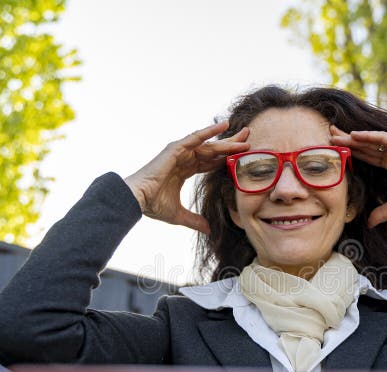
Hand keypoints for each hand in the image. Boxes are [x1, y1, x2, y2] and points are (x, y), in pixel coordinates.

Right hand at [124, 122, 249, 233]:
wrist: (137, 199)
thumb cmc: (152, 205)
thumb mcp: (179, 215)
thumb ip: (195, 221)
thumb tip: (208, 231)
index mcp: (185, 170)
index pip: (210, 163)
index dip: (226, 160)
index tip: (243, 158)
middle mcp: (184, 158)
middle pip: (213, 151)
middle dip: (231, 145)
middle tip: (249, 139)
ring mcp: (180, 152)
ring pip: (209, 145)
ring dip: (227, 140)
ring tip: (245, 135)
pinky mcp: (175, 149)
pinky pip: (196, 137)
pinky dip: (210, 131)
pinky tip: (224, 126)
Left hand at [330, 125, 386, 227]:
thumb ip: (383, 212)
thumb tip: (369, 224)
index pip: (369, 156)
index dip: (353, 153)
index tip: (335, 151)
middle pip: (367, 145)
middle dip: (348, 141)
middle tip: (329, 136)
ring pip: (373, 141)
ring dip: (355, 137)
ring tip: (336, 135)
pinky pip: (385, 139)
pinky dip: (370, 137)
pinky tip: (355, 136)